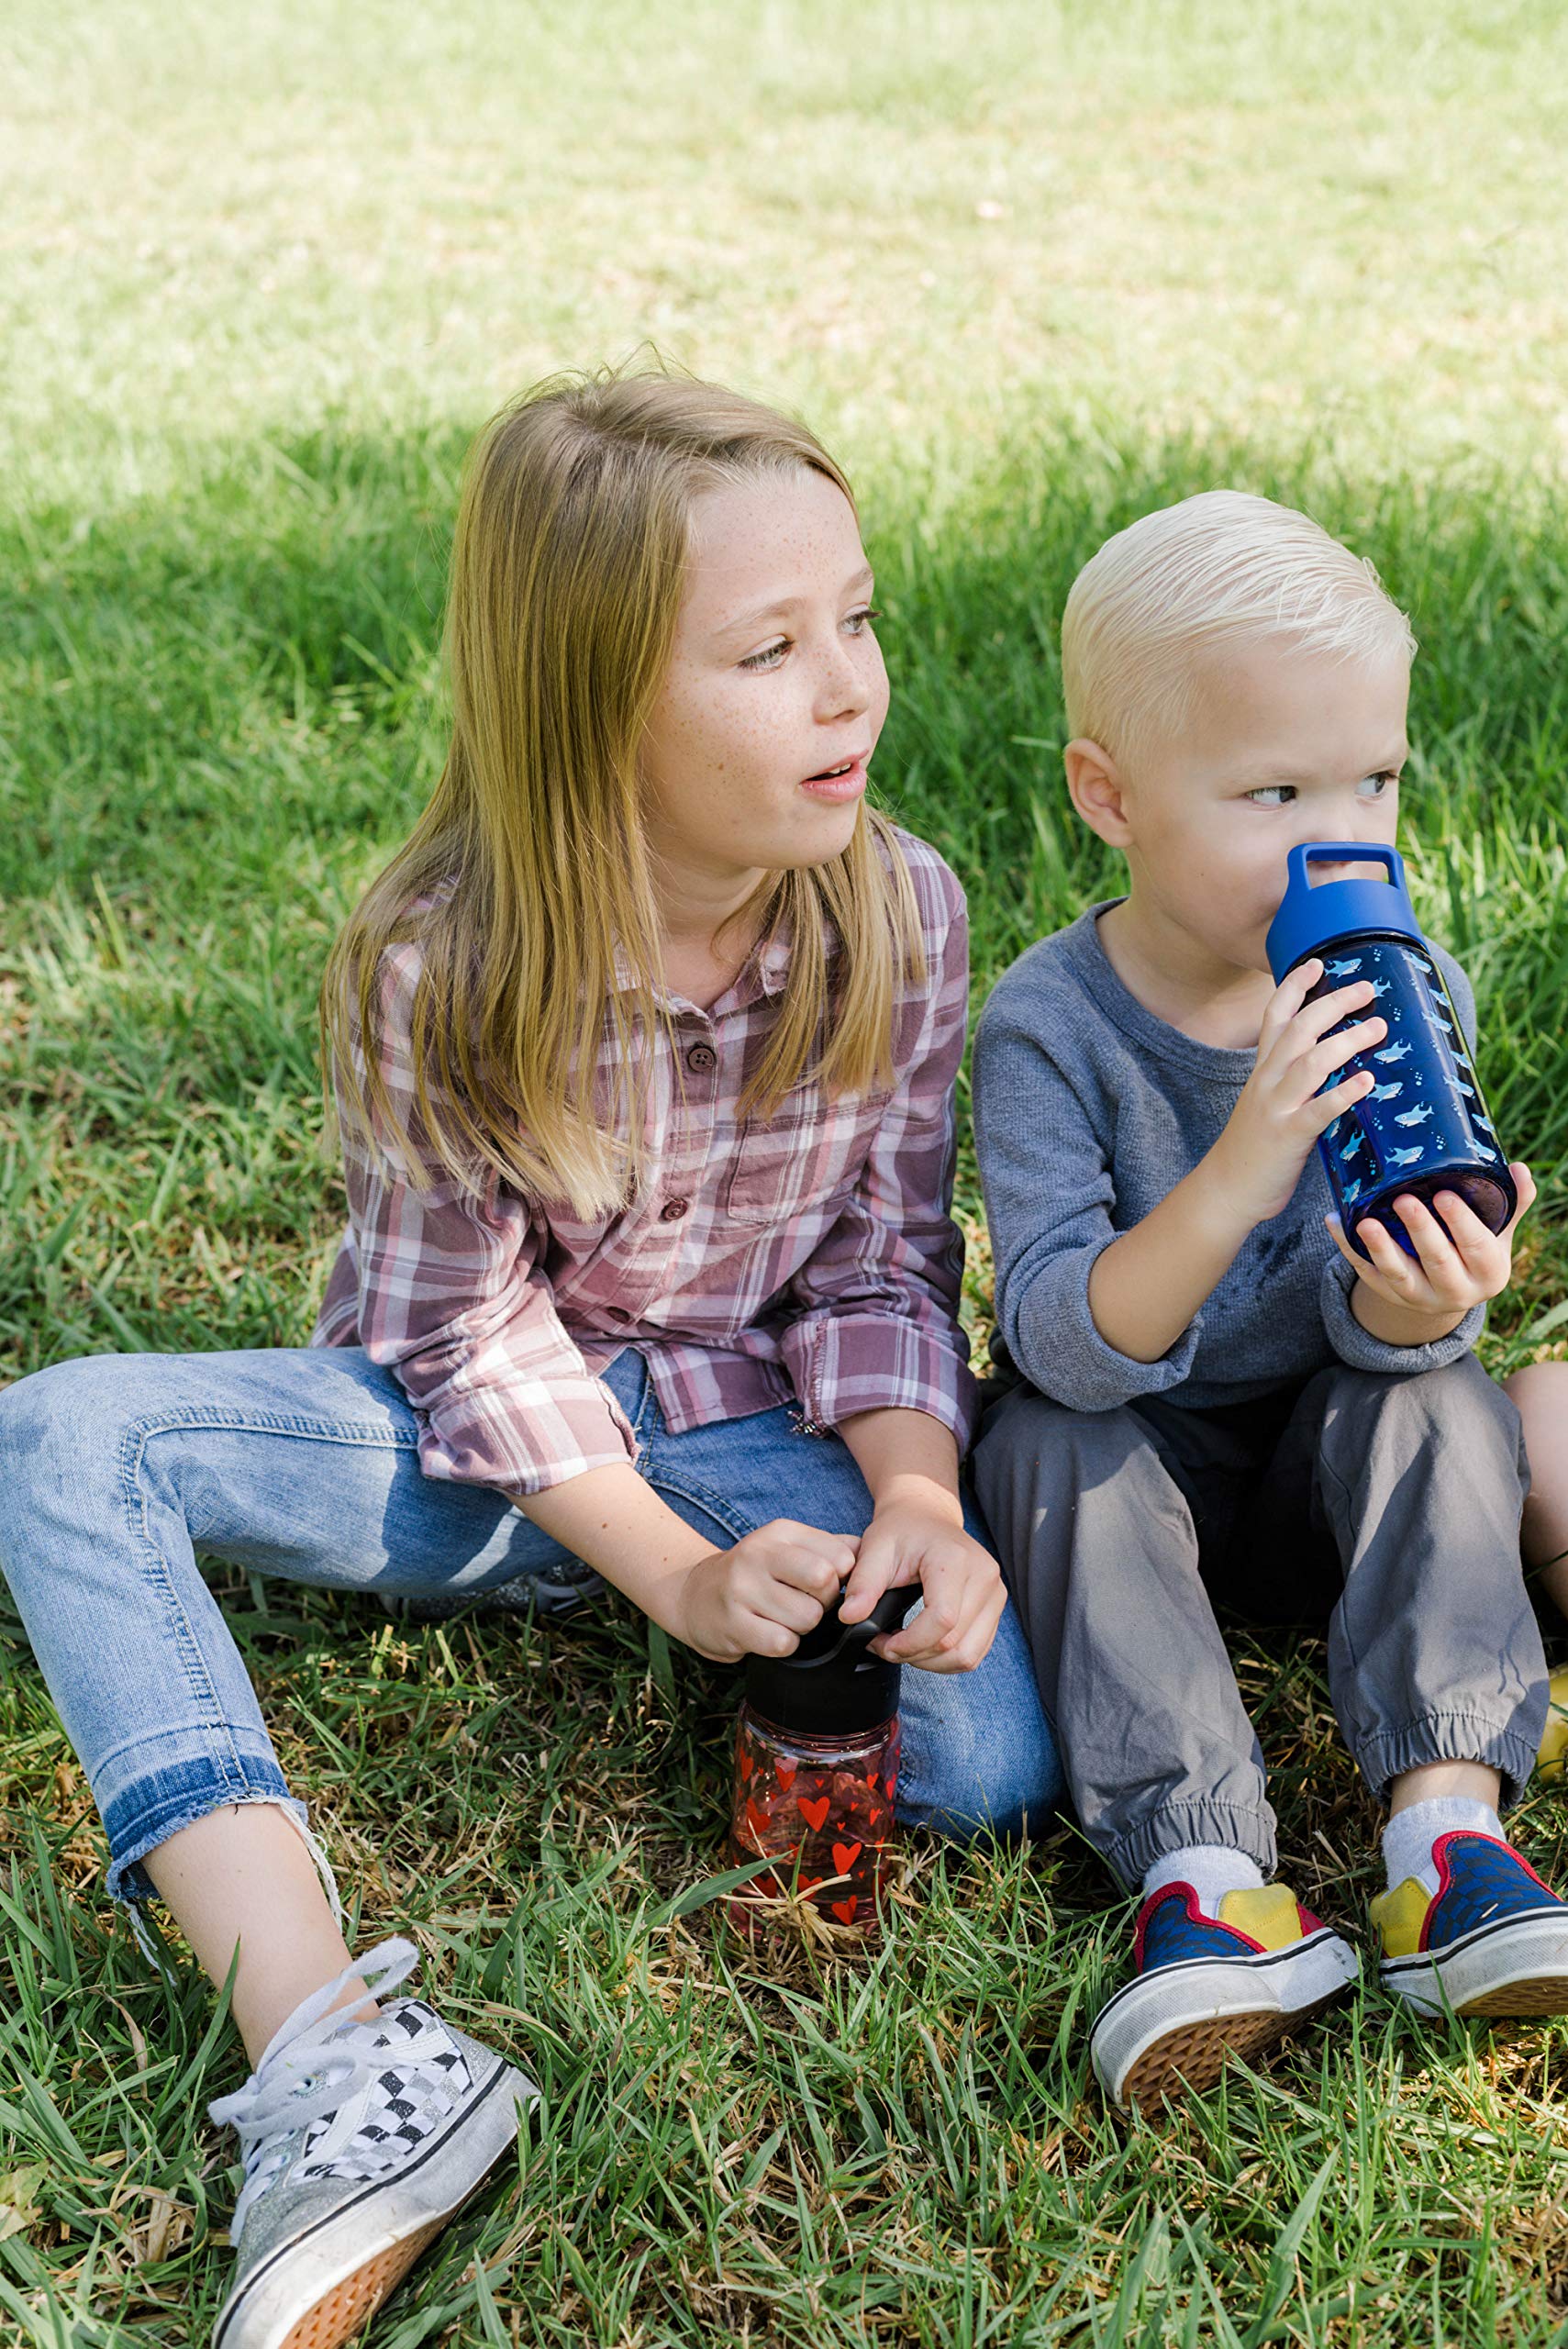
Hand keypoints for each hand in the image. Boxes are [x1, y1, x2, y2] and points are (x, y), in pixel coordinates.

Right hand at [671, 1519, 856, 1663]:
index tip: (828, 1586)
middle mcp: (758, 1554)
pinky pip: (783, 1643)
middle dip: (826, 1603)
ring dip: (803, 1627)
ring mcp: (742, 1589)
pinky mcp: (733, 1623)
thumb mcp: (788, 1547)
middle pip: (825, 1582)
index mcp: (780, 1533)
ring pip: (807, 1618)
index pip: (840, 1555)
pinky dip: (785, 1645)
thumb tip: (871, 1555)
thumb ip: (831, 1547)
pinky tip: (770, 1634)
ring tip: (784, 1619)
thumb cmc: (755, 1573)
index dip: (844, 1579)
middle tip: (809, 1605)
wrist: (695, 1596)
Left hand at [838, 1497, 1005, 1674]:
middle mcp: (984, 1577)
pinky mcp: (995, 1608)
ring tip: (903, 1646)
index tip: (883, 1644)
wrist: (927, 1516)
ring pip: (967, 1656)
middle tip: (885, 1646)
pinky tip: (922, 1644)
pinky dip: (946, 1659)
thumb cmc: (902, 1531)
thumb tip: (850, 1617)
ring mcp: (995, 1593)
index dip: (910, 1643)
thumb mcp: (875, 1549)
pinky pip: (974, 1652)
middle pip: (954, 1643)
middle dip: (914, 1655)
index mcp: (955, 1560)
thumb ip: (863, 1584)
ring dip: (931, 1663)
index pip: (942, 1619)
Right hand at [1209, 959, 1388, 1224]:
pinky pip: (1319, 1110)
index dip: (1294, 986)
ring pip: (1311, 1062)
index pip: (1275, 1017)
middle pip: (1299, 1029)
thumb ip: (1292, 1080)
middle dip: (1333, 1003)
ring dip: (1347, 1041)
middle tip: (1366, 988)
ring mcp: (1276, 1107)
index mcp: (1263, 1070)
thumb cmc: (1255, 1146)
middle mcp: (1267, 1081)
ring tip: (1378, 1028)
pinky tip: (1367, 1082)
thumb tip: (1333, 1062)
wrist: (1227, 1189)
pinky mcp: (1288, 1136)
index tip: (1317, 962)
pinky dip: (1343, 1094)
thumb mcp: (1266, 1101)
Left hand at [1329, 1161, 1535, 1334]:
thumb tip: (1519, 1167)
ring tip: (1364, 1221)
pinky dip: (1348, 1249)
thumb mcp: (1499, 1231)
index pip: (1477, 1248)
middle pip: (1437, 1262)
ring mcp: (1420, 1297)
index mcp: (1489, 1273)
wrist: (1452, 1288)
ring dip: (1379, 1248)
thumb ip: (1512, 1201)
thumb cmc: (1477, 1248)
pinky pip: (1366, 1274)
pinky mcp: (1391, 1297)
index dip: (1461, 1223)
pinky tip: (1335, 1221)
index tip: (1444, 1196)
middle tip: (1403, 1200)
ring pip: (1398, 1275)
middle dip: (1420, 1231)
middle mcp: (1456, 1292)